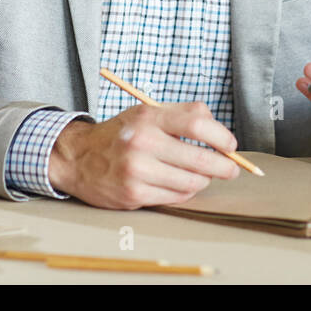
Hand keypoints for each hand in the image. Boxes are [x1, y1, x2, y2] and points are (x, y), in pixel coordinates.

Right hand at [47, 101, 239, 208]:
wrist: (78, 157)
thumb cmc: (121, 134)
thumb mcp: (147, 113)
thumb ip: (183, 115)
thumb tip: (221, 133)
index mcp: (148, 117)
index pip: (197, 123)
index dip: (222, 137)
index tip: (230, 145)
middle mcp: (142, 143)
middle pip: (200, 159)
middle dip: (225, 166)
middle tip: (232, 169)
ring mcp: (137, 171)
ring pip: (191, 182)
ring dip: (204, 180)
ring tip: (201, 175)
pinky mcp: (133, 194)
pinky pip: (175, 197)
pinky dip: (185, 191)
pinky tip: (181, 184)